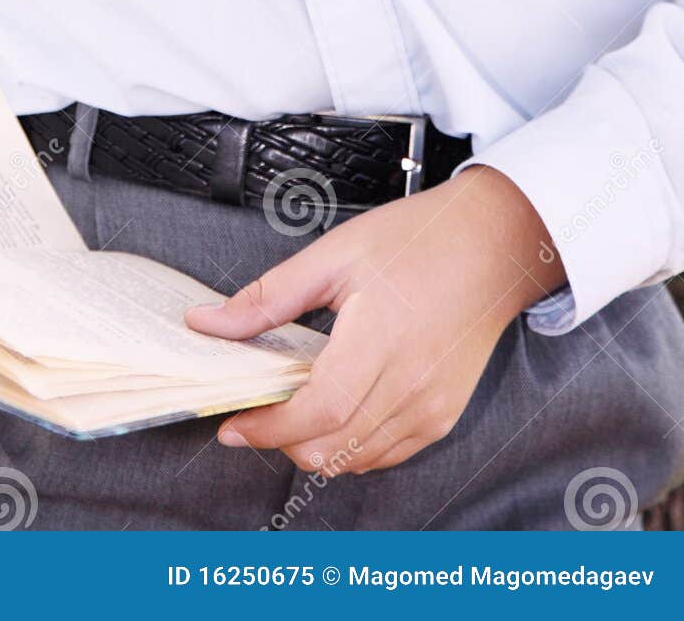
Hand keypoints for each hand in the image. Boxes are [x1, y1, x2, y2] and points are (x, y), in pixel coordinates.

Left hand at [185, 164, 563, 474]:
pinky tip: (331, 414)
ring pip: (356, 459)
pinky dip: (348, 448)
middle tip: (251, 415)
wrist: (492, 246)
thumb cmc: (417, 241)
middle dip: (281, 442)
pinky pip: (385, 454)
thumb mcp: (334, 255)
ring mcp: (432, 407)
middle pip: (333, 447)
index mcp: (381, 338)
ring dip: (312, 447)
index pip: (319, 410)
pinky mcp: (443, 416)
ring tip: (287, 411)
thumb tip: (208, 322)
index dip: (269, 428)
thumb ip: (268, 297)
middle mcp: (411, 384)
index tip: (233, 424)